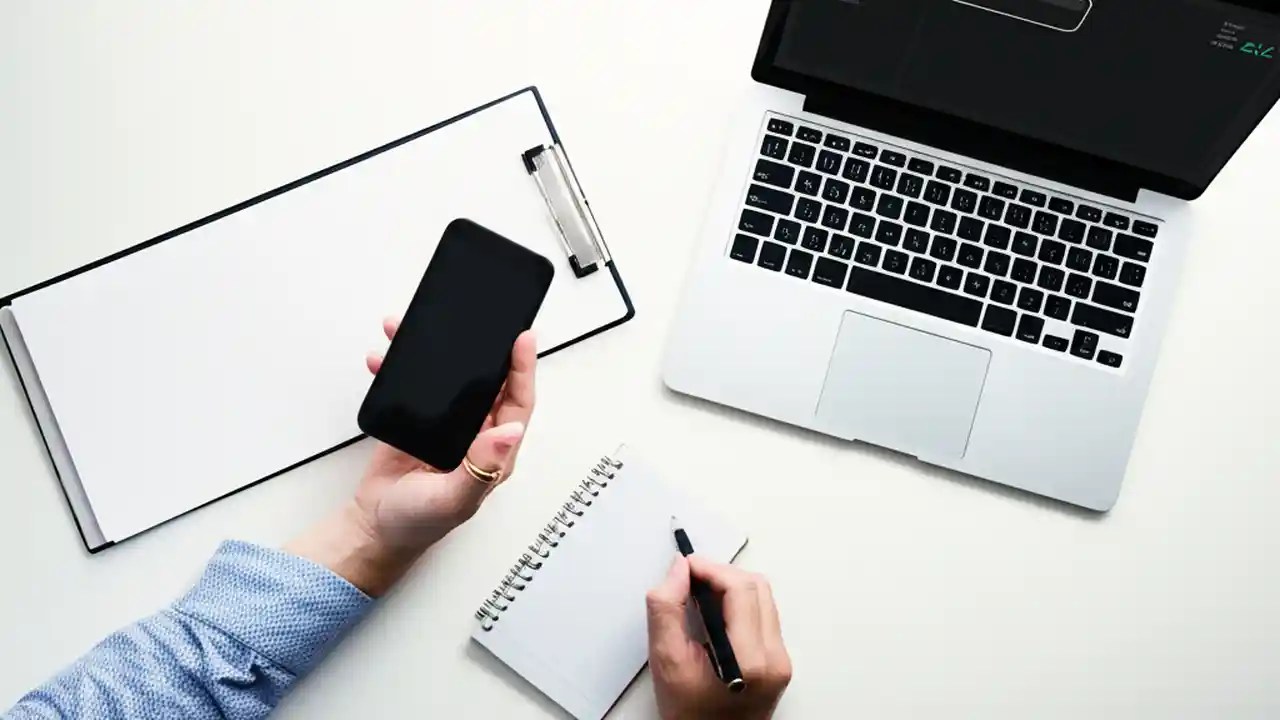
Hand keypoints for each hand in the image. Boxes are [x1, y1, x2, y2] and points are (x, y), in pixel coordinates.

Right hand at [286, 317, 536, 595]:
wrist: (374, 528)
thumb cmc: (418, 524)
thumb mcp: (453, 500)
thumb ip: (481, 468)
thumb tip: (509, 434)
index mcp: (494, 452)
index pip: (517, 402)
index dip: (523, 369)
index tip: (522, 339)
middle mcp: (474, 435)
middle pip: (487, 382)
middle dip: (482, 350)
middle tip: (478, 322)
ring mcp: (445, 427)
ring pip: (450, 379)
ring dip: (436, 353)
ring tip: (414, 329)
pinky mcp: (415, 421)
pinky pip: (413, 386)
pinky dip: (399, 369)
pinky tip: (387, 358)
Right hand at [646, 556, 791, 719]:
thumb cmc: (689, 717)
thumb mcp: (665, 661)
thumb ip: (667, 609)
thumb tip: (678, 570)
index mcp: (750, 660)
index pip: (740, 590)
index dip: (711, 569)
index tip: (686, 565)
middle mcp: (774, 658)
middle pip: (756, 587)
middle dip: (721, 574)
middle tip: (690, 577)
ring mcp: (780, 660)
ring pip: (763, 597)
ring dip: (731, 587)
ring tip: (700, 595)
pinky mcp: (779, 661)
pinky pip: (763, 615)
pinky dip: (739, 604)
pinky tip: (715, 613)